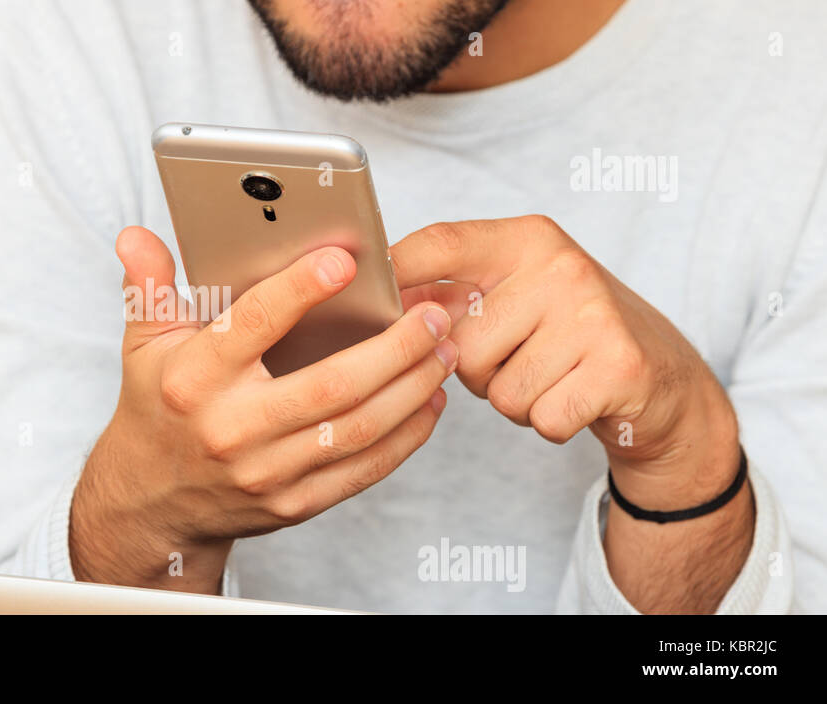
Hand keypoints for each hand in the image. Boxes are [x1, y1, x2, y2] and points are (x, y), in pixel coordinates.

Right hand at [70, 226, 457, 592]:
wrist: (151, 502)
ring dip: (412, 388)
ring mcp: (265, 473)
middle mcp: (230, 429)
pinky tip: (429, 402)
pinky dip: (405, 436)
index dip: (299, 290)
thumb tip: (137, 235)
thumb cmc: (158, 409)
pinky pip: (362, 469)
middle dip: (394, 347)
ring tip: (445, 350)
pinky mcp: (293, 504)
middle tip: (432, 314)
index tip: (344, 260)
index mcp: (195, 379)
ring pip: (357, 429)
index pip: (253, 325)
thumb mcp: (143, 345)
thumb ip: (148, 286)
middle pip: (331, 385)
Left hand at [391, 216, 748, 611]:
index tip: (363, 293)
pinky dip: (550, 422)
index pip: (439, 243)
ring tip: (552, 375)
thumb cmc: (567, 335)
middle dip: (475, 369)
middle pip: (458, 343)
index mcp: (527, 238)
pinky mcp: (619, 366)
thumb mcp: (515, 293)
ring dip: (515, 399)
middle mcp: (561, 266)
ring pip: (495, 389)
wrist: (663, 379)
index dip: (394, 270)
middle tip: (521, 357)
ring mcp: (593, 314)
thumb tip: (371, 301)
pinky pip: (539, 417)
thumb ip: (450, 290)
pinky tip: (576, 397)